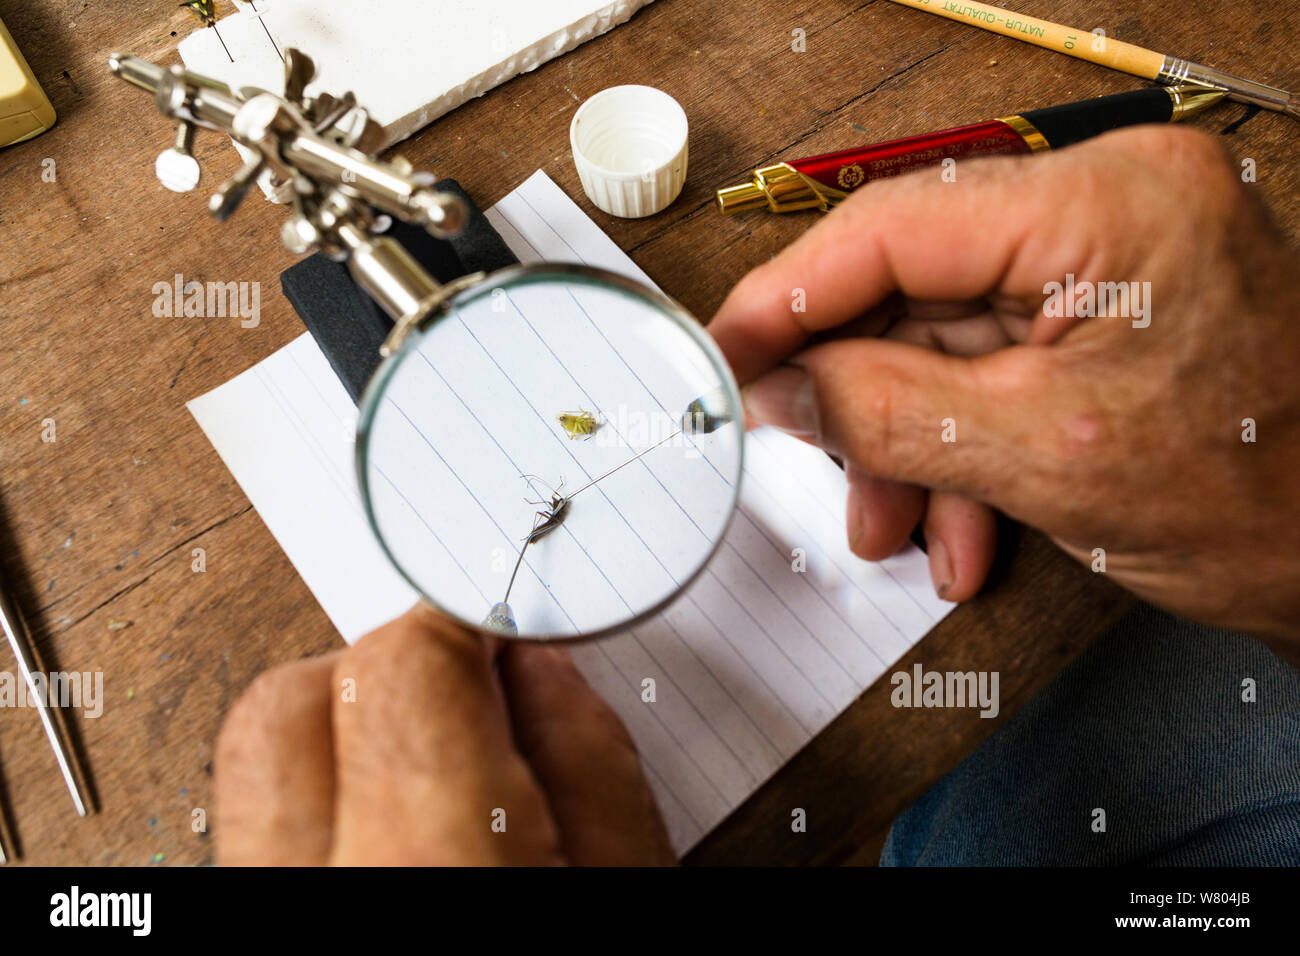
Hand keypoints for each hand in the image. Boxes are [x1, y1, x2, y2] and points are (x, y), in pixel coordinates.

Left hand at [215, 605, 674, 863]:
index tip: (494, 628)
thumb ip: (592, 769)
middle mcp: (311, 889)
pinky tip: (394, 828)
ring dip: (338, 734)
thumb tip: (539, 666)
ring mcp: (268, 904)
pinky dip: (317, 800)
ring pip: (252, 766)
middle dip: (379, 670)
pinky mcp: (254, 918)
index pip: (399, 666)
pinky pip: (256, 826)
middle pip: (288, 705)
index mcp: (432, 868)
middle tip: (463, 700)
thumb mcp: (633, 893)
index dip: (456, 622)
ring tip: (429, 770)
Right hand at [709, 126, 1299, 640]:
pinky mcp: (1108, 306)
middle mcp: (1112, 204)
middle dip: (860, 393)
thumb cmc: (1265, 499)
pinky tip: (958, 524)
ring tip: (896, 525)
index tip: (726, 352)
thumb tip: (781, 386)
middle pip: (916, 281)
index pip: (895, 224)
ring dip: (908, 440)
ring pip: (947, 335)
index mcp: (1110, 202)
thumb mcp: (1040, 459)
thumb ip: (884, 410)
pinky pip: (994, 363)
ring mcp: (1112, 254)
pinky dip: (961, 445)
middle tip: (804, 450)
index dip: (789, 296)